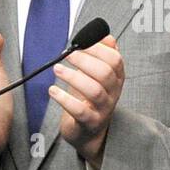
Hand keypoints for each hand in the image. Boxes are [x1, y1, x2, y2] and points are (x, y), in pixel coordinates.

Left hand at [49, 35, 123, 167]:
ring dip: (73, 77)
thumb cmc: (89, 100)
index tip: (79, 43)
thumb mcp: (96, 77)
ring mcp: (103, 109)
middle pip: (105, 73)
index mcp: (116, 79)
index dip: (97, 49)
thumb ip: (100, 57)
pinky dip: (65, 99)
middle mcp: (114, 93)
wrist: (89, 133)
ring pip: (94, 90)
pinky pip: (80, 111)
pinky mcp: (90, 123)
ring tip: (57, 69)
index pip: (115, 59)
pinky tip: (52, 90)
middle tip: (66, 55)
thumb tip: (105, 36)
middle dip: (84, 60)